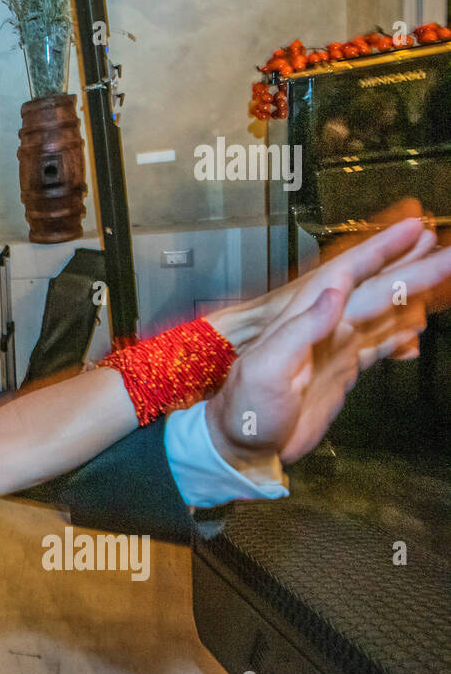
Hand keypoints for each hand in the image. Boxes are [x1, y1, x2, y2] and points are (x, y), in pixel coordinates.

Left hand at [208, 219, 450, 465]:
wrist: (242, 445)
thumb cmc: (245, 409)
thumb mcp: (267, 368)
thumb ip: (301, 329)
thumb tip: (336, 287)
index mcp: (307, 319)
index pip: (352, 273)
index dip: (383, 249)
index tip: (417, 228)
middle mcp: (324, 328)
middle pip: (378, 289)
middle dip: (415, 267)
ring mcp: (334, 348)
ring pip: (384, 313)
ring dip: (413, 292)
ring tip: (441, 270)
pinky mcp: (340, 371)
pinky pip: (378, 345)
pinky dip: (401, 334)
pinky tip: (418, 327)